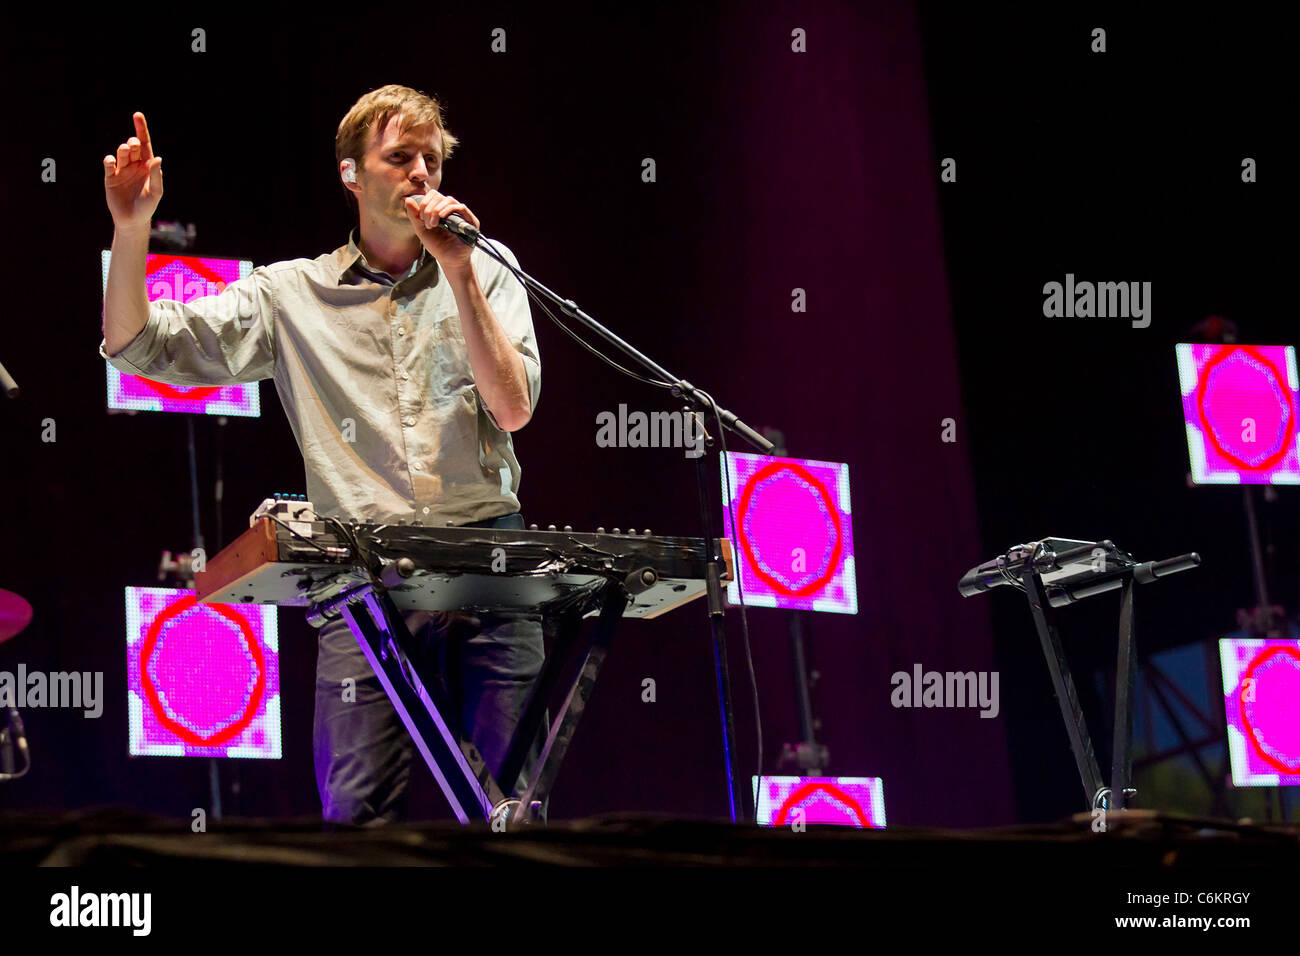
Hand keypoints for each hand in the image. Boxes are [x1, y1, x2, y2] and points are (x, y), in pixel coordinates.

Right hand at [104, 112, 162, 232]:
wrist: (133, 220)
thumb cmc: (148, 206)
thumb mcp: (156, 192)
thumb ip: (156, 175)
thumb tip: (157, 158)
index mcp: (147, 166)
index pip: (145, 144)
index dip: (141, 129)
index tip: (137, 115)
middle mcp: (134, 165)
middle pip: (133, 147)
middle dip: (133, 143)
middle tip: (134, 146)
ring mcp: (122, 170)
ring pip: (121, 153)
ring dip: (123, 150)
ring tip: (126, 150)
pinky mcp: (110, 178)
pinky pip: (109, 165)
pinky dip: (110, 161)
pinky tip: (112, 162)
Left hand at [404, 189, 478, 274]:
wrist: (449, 260)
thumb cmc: (437, 246)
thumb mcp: (421, 230)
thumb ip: (414, 216)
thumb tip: (407, 199)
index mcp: (440, 210)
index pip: (433, 195)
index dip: (425, 203)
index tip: (421, 218)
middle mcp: (451, 210)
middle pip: (439, 196)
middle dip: (430, 208)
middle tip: (428, 224)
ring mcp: (461, 214)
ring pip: (449, 200)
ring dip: (437, 209)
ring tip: (434, 224)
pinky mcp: (471, 221)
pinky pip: (461, 207)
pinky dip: (449, 210)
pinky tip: (442, 218)